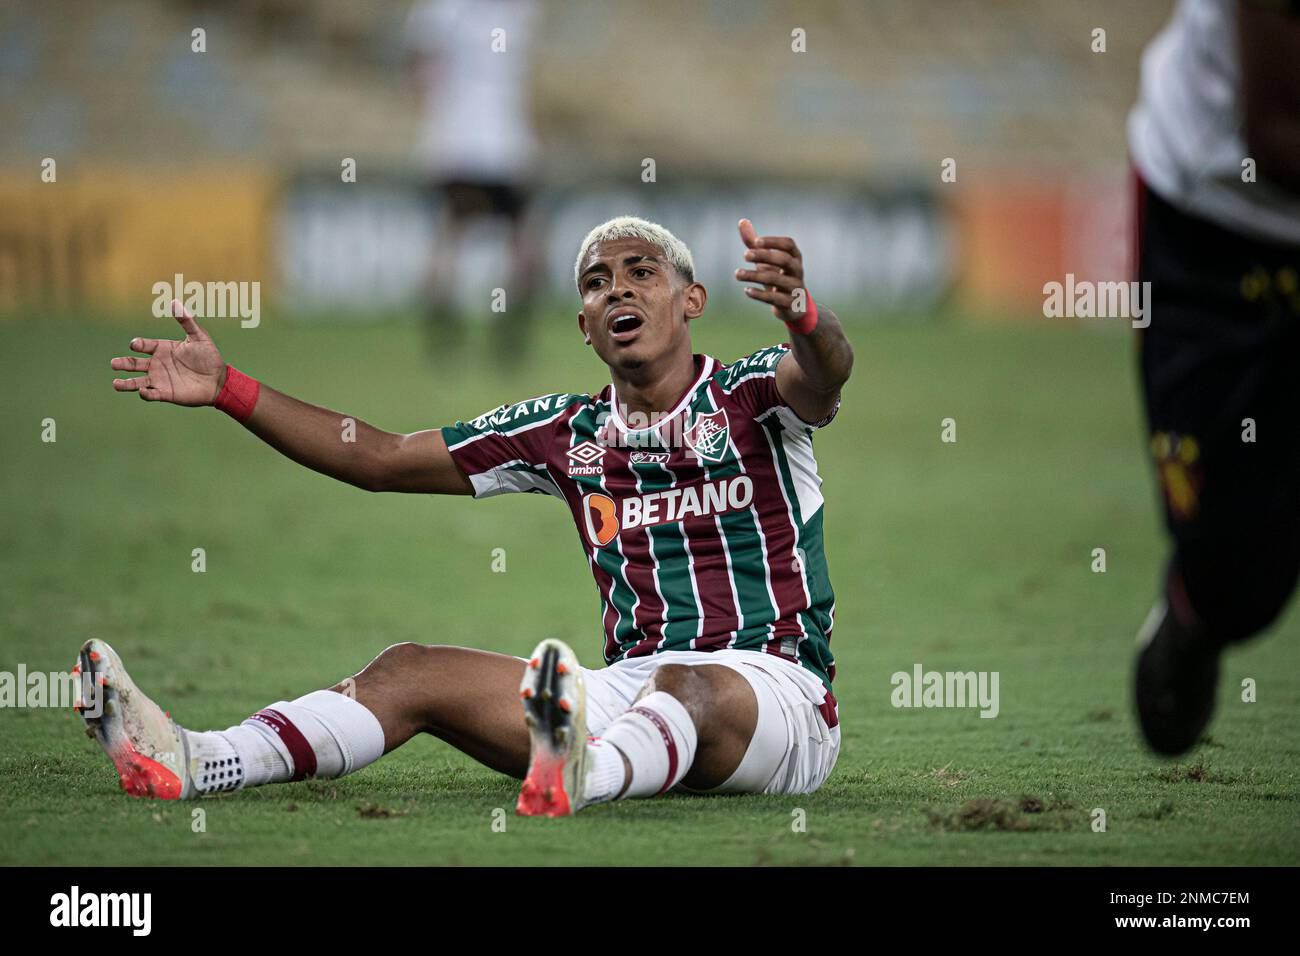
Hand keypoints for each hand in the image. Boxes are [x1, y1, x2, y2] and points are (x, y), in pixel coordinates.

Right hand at [111, 300, 225, 404]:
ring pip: (137, 381)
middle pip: (133, 364)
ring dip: (126, 383)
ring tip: (115, 384)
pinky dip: (145, 394)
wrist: (219, 380)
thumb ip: (187, 320)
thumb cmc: (209, 357)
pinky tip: (142, 391)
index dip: (138, 344)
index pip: (143, 345)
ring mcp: (160, 379)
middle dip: (123, 364)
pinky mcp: (166, 393)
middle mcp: (157, 364)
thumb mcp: (199, 336)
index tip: (136, 345)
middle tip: (114, 364)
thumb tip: (175, 302)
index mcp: (162, 349)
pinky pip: (151, 394)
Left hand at [733, 218, 809, 323]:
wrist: (794, 306)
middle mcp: (798, 270)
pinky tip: (746, 290)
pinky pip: (774, 298)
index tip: (755, 241)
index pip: (788, 244)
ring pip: (775, 280)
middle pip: (784, 260)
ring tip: (737, 273)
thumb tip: (742, 221)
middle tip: (745, 255)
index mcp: (795, 257)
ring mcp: (795, 287)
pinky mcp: (789, 303)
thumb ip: (755, 243)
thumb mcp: (768, 260)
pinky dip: (759, 294)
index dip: (773, 241)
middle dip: (764, 256)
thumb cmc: (778, 277)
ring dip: (754, 275)